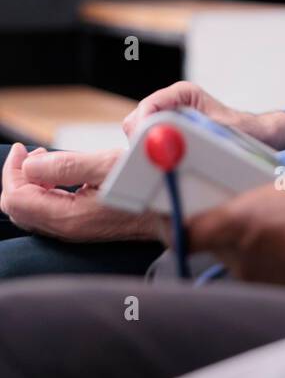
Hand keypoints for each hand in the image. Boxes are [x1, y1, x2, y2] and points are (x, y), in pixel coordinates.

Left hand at [0, 143, 158, 241]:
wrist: (175, 208)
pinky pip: (46, 211)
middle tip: (28, 152)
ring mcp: (74, 230)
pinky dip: (42, 190)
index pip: (16, 198)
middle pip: (17, 207)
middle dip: (16, 176)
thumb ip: (66, 166)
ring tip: (42, 159)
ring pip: (30, 210)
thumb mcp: (109, 166)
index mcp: (68, 216)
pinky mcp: (82, 226)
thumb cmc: (148, 184)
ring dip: (29, 182)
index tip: (22, 147)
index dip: (12, 170)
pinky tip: (57, 175)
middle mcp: (66, 229)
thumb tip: (30, 164)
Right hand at [123, 82, 284, 150]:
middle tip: (151, 162)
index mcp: (183, 94)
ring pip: (139, 135)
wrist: (254, 136)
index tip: (145, 147)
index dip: (143, 125)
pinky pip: (148, 146)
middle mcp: (171, 104)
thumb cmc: (241, 130)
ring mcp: (166, 120)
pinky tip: (165, 167)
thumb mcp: (220, 131)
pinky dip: (152, 157)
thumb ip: (196, 134)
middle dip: (141, 141)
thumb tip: (172, 143)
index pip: (150, 105)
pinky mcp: (166, 136)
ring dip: (146, 151)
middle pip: (138, 121)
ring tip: (163, 166)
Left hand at [187, 145, 284, 284]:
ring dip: (265, 244)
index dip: (178, 217)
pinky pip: (276, 275)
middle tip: (258, 207)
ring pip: (250, 260)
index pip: (185, 230)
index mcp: (240, 222)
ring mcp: (264, 285)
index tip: (181, 204)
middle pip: (219, 243)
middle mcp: (243, 260)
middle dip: (235, 226)